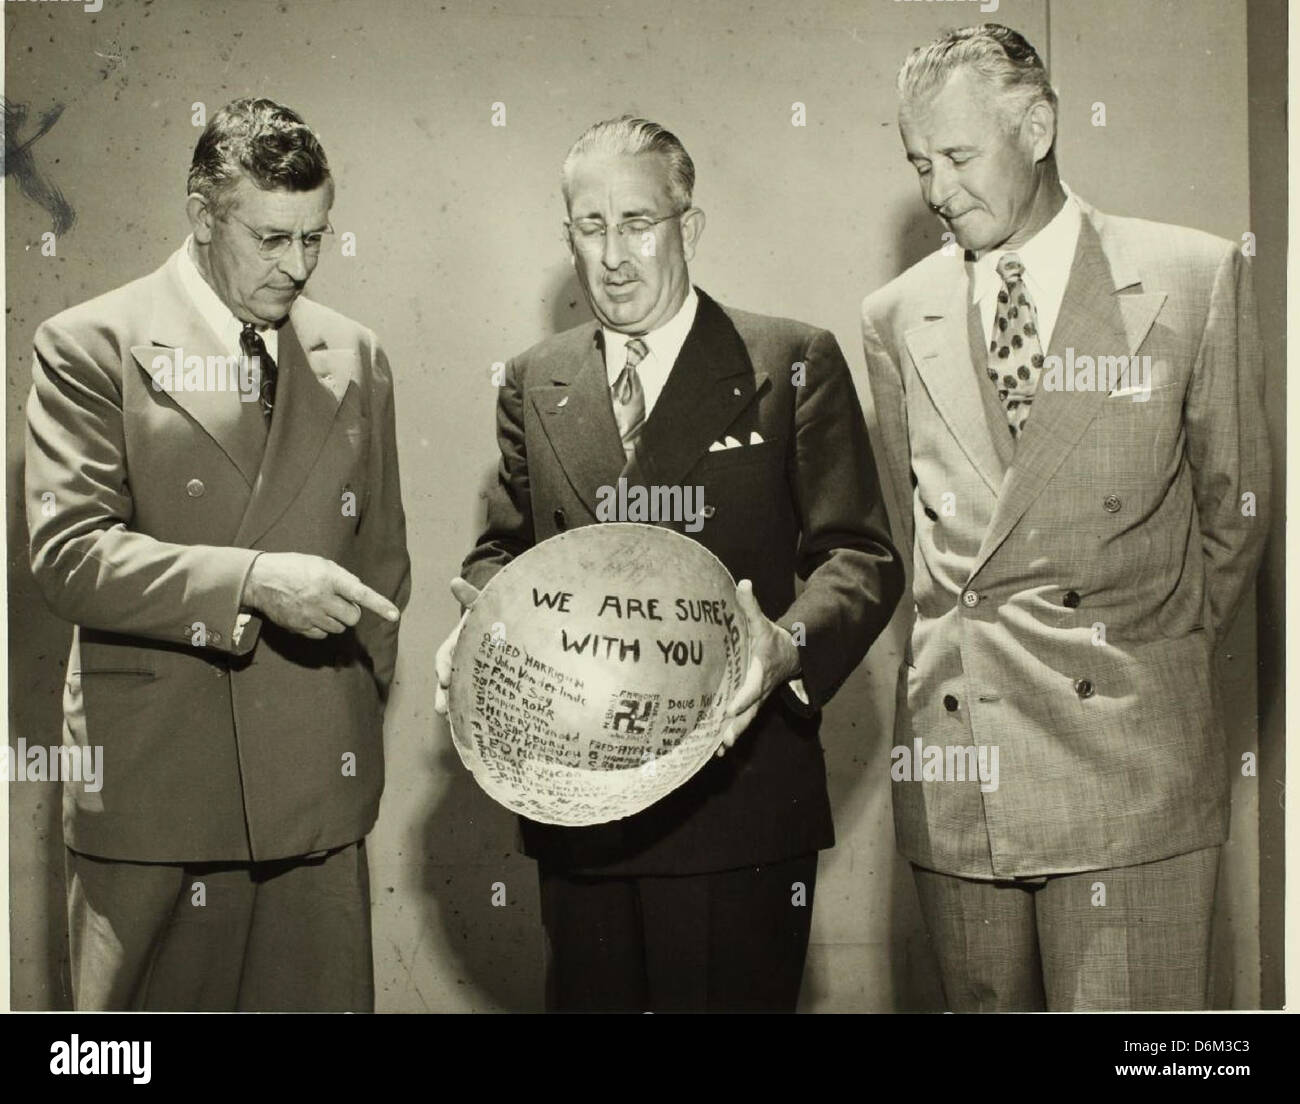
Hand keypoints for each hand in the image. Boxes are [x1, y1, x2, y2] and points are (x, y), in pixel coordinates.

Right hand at [243, 552, 399, 638]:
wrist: (260, 579)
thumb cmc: (295, 568)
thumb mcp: (320, 563)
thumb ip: (342, 578)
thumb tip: (359, 594)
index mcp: (329, 577)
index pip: (360, 593)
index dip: (379, 605)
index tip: (394, 615)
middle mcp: (321, 598)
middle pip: (353, 618)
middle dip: (351, 612)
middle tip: (339, 602)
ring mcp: (310, 615)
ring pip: (339, 628)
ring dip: (337, 620)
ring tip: (322, 606)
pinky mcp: (300, 627)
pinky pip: (323, 635)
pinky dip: (322, 628)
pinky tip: (311, 615)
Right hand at [434, 576, 481, 715]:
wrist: (501, 622)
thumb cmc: (489, 614)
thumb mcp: (482, 603)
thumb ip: (471, 595)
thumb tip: (455, 581)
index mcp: (455, 643)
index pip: (444, 657)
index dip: (443, 668)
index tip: (445, 678)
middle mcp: (458, 660)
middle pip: (446, 679)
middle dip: (442, 694)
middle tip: (441, 709)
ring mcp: (468, 672)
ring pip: (456, 690)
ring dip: (453, 705)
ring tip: (452, 720)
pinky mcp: (481, 682)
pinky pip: (473, 696)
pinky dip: (470, 708)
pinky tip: (473, 721)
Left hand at [717, 579, 799, 756]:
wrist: (792, 655)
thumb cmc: (773, 639)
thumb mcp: (762, 622)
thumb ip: (751, 606)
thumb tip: (744, 584)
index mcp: (761, 670)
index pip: (753, 687)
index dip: (743, 698)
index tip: (730, 708)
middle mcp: (760, 689)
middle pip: (750, 711)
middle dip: (737, 725)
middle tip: (725, 739)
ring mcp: (757, 700)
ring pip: (746, 720)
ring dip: (733, 734)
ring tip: (719, 750)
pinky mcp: (751, 705)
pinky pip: (742, 721)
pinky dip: (731, 734)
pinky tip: (717, 749)